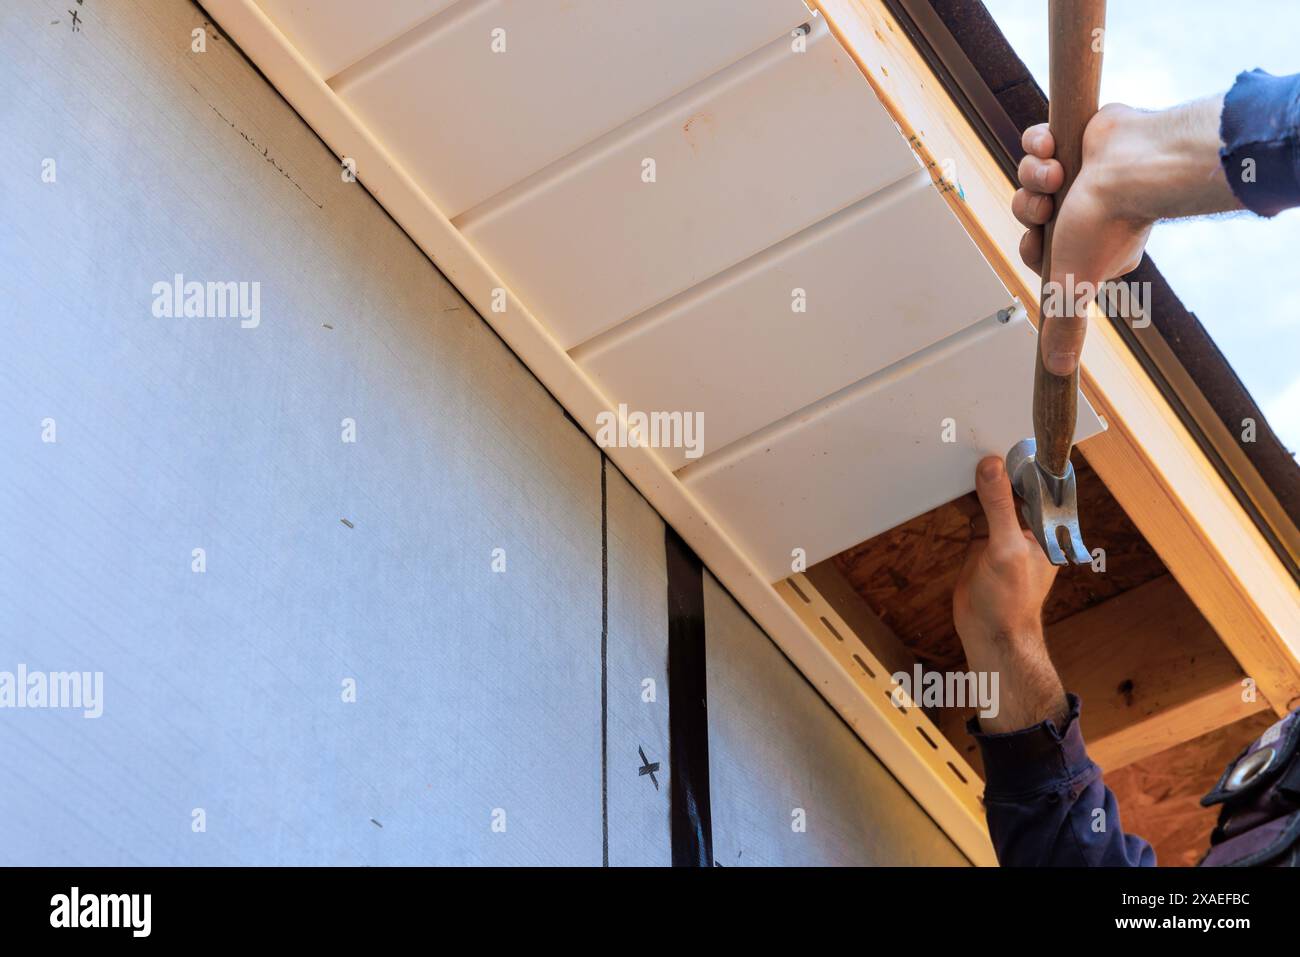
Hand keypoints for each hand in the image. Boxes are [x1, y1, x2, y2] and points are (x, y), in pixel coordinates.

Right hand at [953, 456, 1065, 732]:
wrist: (990, 635)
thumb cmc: (1010, 600)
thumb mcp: (1004, 547)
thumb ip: (999, 505)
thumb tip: (992, 465)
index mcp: (1046, 524)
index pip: (1041, 479)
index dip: (1027, 454)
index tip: (1009, 425)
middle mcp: (1029, 525)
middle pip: (1015, 483)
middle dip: (1000, 462)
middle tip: (977, 431)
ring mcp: (1005, 533)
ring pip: (994, 495)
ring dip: (980, 478)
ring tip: (962, 449)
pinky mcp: (984, 542)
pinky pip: (976, 510)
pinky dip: (965, 497)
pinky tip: (952, 482)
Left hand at [1014, 105, 1154, 374]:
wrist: (1133, 162)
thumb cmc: (1106, 223)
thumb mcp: (1073, 286)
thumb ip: (1066, 326)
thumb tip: (1059, 370)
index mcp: (1091, 245)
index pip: (1041, 248)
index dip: (1030, 244)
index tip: (1038, 241)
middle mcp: (1089, 209)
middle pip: (1032, 211)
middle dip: (1030, 207)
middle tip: (1047, 204)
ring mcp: (1086, 173)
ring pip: (1033, 177)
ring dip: (1034, 175)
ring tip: (1055, 173)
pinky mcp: (1082, 138)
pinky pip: (1040, 141)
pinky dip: (1039, 143)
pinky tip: (1052, 147)